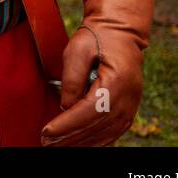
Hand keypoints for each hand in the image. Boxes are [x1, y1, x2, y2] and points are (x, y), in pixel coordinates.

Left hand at [41, 23, 142, 145]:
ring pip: (106, 134)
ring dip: (81, 143)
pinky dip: (96, 141)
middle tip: (46, 142)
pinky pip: (113, 132)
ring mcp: (131, 106)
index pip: (89, 111)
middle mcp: (128, 98)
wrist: (121, 32)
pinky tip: (78, 144)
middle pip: (97, 126)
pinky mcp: (128, 109)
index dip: (67, 124)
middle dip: (70, 137)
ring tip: (57, 146)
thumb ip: (72, 79)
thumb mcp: (78, 49)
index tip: (47, 131)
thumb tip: (65, 107)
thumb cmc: (97, 37)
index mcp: (117, 82)